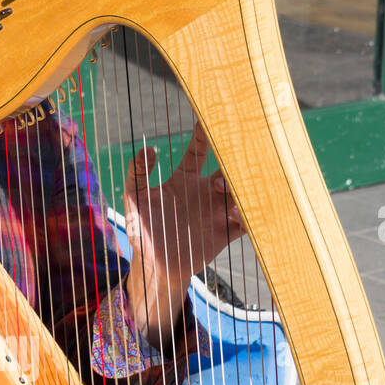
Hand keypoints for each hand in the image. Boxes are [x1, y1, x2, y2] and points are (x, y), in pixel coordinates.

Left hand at [123, 123, 243, 352]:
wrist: (154, 268)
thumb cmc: (141, 232)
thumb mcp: (134, 201)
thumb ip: (137, 174)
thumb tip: (149, 149)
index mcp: (184, 180)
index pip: (198, 151)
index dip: (204, 134)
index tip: (211, 116)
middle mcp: (204, 192)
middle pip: (227, 167)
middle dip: (234, 158)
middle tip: (235, 151)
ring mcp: (216, 211)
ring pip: (240, 191)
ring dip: (242, 186)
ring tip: (229, 188)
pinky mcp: (225, 233)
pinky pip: (245, 221)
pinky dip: (250, 215)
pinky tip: (242, 213)